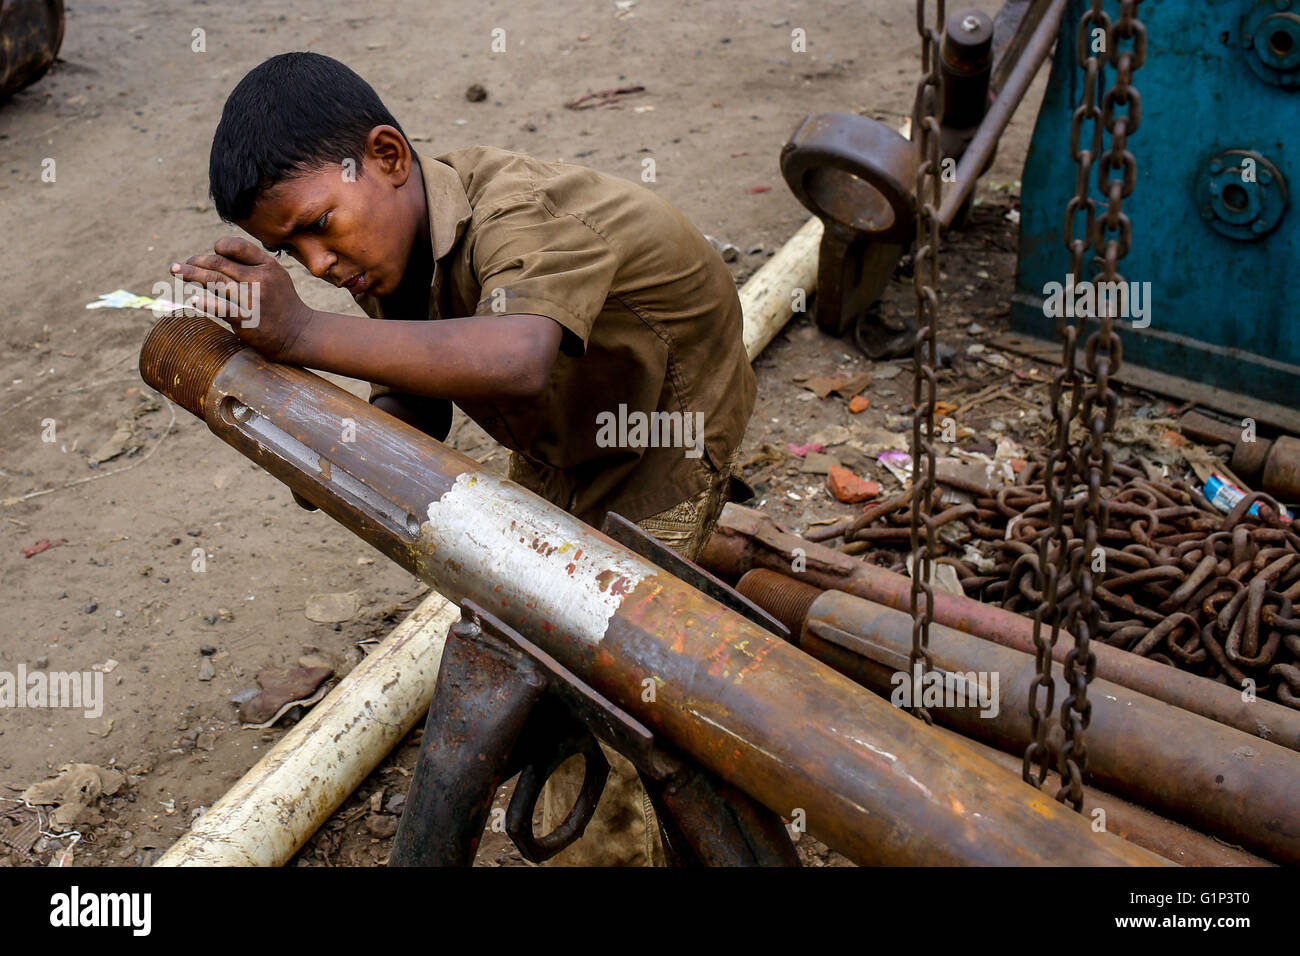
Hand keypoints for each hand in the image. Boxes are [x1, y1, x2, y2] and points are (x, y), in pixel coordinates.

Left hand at [170, 237, 314, 362]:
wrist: (299, 334)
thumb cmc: (281, 304)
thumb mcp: (275, 277)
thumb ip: (250, 265)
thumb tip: (212, 257)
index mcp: (267, 265)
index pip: (237, 246)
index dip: (219, 247)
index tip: (211, 254)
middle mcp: (261, 279)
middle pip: (219, 263)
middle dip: (195, 261)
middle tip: (179, 266)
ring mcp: (253, 299)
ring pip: (215, 280)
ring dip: (191, 274)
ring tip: (175, 271)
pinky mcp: (248, 319)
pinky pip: (222, 308)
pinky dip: (206, 303)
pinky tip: (194, 300)